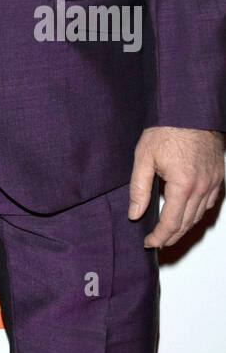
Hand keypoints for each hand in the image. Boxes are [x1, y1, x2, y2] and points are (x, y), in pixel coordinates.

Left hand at [128, 125, 224, 247]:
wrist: (190, 110)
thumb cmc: (167, 129)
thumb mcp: (144, 157)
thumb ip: (139, 189)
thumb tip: (135, 214)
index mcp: (183, 185)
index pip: (171, 223)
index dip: (159, 237)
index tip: (148, 242)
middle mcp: (202, 188)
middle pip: (187, 224)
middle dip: (170, 237)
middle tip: (156, 241)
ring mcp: (213, 183)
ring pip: (199, 216)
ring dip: (184, 227)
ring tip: (168, 231)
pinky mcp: (218, 178)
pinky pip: (209, 204)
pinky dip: (197, 212)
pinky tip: (186, 212)